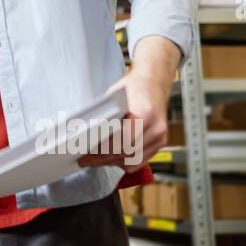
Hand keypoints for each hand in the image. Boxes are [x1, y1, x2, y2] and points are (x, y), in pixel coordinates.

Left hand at [79, 36, 178, 172]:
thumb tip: (85, 136)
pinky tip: (111, 158)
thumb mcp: (113, 97)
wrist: (153, 83)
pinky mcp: (160, 142)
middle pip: (126, 154)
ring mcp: (160, 137)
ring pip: (133, 161)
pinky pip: (140, 160)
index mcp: (144, 113)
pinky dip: (124, 161)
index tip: (86, 154)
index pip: (122, 142)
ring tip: (96, 159)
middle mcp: (155, 127)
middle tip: (86, 159)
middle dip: (103, 159)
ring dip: (113, 162)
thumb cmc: (133, 88)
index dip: (102, 151)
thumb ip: (104, 118)